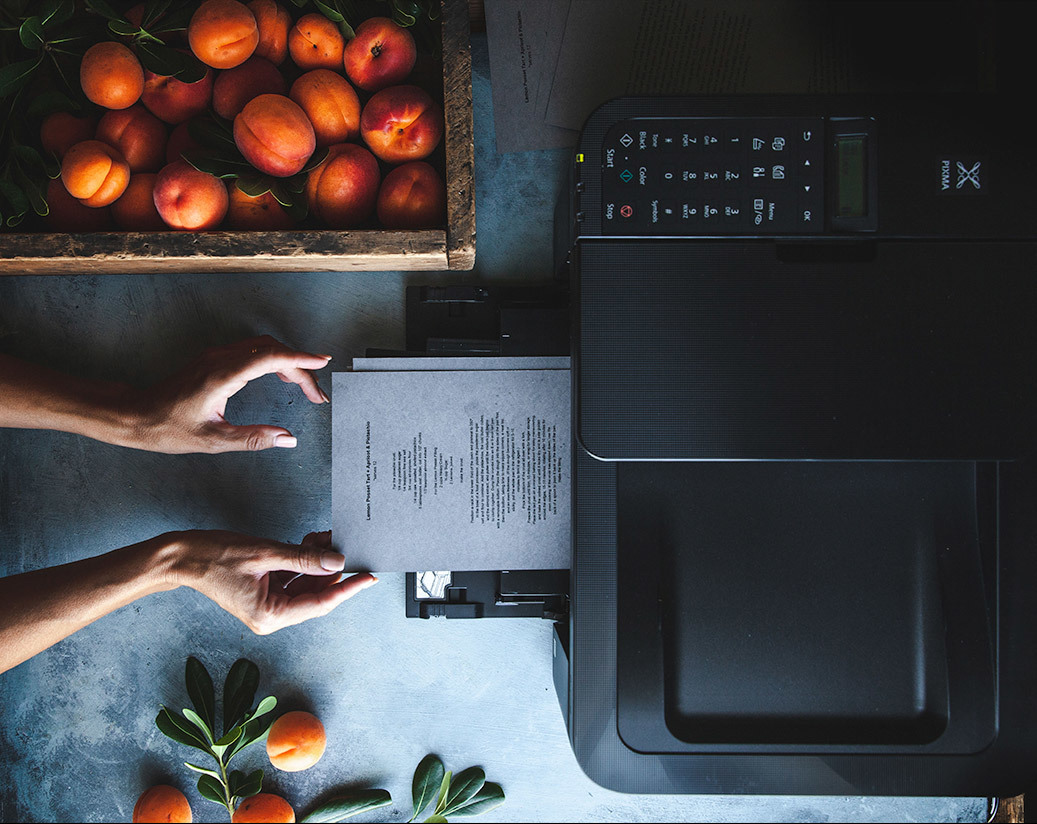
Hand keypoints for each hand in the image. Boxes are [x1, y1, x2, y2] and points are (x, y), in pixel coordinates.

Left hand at [132, 335, 330, 453]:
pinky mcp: (213, 360)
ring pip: (263, 347)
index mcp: (222, 375)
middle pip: (272, 350)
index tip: (323, 362)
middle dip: (300, 367)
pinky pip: (252, 350)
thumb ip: (253, 439)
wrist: (135, 414)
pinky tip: (280, 375)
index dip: (301, 358)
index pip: (271, 357)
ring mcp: (216, 356)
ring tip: (305, 385)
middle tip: (317, 394)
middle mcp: (220, 359)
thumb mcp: (213, 440)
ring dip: (288, 361)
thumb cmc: (167, 428)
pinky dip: (273, 359)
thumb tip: (287, 439)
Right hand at [169, 529, 376, 635]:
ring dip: (317, 562)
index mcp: (270, 615)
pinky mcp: (264, 592)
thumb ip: (304, 559)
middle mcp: (271, 616)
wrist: (182, 555)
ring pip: (306, 585)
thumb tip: (336, 562)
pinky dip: (303, 562)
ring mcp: (267, 605)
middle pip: (316, 595)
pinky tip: (310, 543)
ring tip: (325, 539)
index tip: (367, 578)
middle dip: (331, 570)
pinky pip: (293, 579)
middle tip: (345, 546)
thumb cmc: (214, 556)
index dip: (347, 589)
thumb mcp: (266, 553)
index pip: (320, 604)